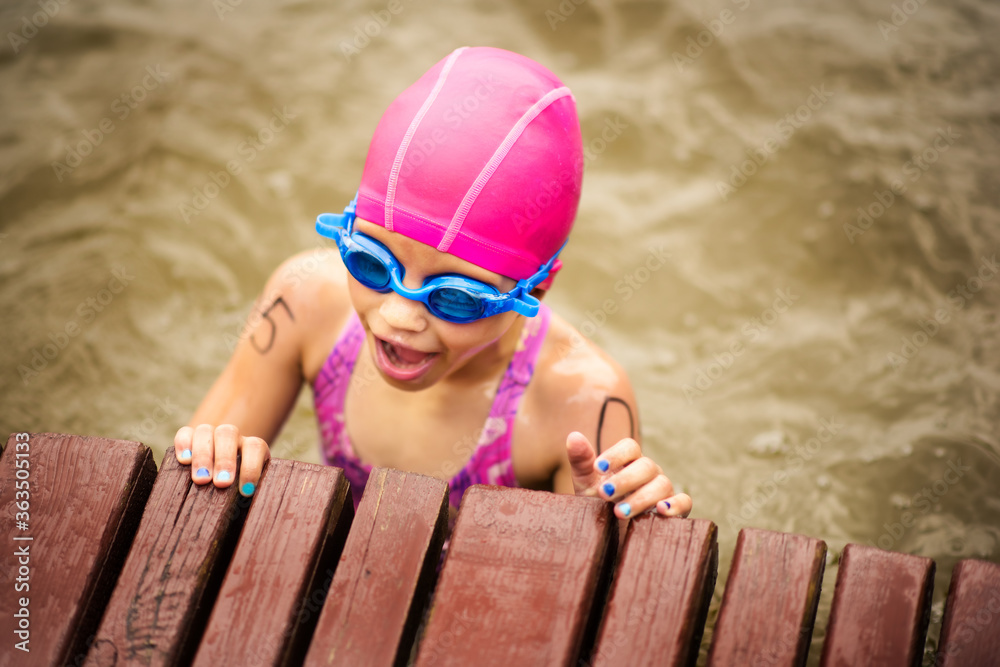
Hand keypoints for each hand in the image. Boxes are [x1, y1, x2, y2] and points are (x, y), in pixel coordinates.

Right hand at [173, 424, 269, 496]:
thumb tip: (250, 519)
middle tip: (221, 484)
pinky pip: (185, 432)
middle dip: (224, 460)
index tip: (246, 491)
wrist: (224, 472)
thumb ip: (250, 498)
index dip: (251, 467)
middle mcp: (232, 437)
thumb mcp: (249, 491)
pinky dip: (183, 444)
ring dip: (203, 455)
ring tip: (200, 479)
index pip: (255, 447)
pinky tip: (183, 461)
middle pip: (228, 434)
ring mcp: (210, 434)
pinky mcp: (190, 436)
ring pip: (206, 431)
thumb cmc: (239, 491)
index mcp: (252, 447)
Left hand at [566, 431, 691, 518]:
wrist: (608, 537)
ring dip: (641, 498)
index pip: (630, 447)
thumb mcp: (585, 485)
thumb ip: (581, 461)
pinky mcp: (675, 509)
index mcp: (628, 461)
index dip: (616, 455)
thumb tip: (573, 436)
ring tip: (619, 512)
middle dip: (625, 480)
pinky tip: (661, 511)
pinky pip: (684, 501)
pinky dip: (675, 504)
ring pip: (662, 484)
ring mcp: (663, 489)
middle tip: (604, 494)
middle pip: (645, 466)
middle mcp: (648, 472)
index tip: (598, 468)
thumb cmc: (597, 506)